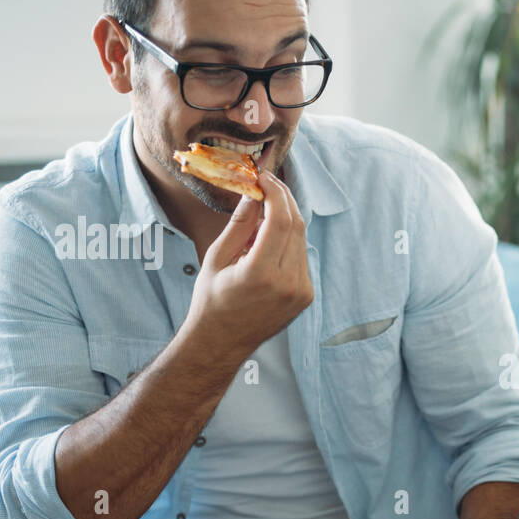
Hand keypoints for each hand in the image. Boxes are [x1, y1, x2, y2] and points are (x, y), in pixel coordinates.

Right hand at [184, 171, 313, 362]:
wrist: (221, 343)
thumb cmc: (211, 300)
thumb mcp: (218, 257)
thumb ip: (240, 223)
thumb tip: (254, 191)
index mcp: (262, 274)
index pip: (281, 220)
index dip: (276, 192)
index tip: (265, 176)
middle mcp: (288, 284)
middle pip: (296, 226)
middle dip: (283, 199)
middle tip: (267, 183)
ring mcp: (301, 292)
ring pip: (301, 239)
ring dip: (285, 219)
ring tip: (261, 212)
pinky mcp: (306, 296)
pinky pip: (300, 256)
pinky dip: (288, 240)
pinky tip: (268, 239)